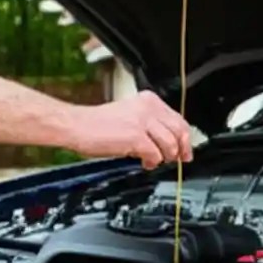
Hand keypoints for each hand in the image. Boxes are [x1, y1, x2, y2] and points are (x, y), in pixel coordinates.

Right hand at [67, 91, 194, 168]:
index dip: (185, 138)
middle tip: (176, 160)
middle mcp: (148, 108)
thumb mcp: (131, 116)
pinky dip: (152, 162)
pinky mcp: (135, 136)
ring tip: (154, 160)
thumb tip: (171, 143)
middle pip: (179, 131)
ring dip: (165, 157)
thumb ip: (151, 124)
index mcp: (149, 100)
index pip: (178, 119)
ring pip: (170, 145)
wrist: (77, 125)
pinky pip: (155, 154)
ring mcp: (142, 121)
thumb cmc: (99, 124)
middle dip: (180, 149)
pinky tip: (145, 162)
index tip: (185, 150)